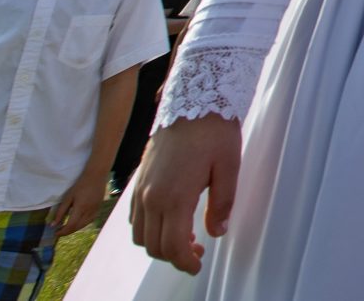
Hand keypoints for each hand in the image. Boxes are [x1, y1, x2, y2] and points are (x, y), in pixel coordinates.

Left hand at [51, 165, 109, 234]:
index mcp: (80, 208)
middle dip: (67, 231)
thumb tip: (53, 225)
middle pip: (77, 227)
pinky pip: (89, 221)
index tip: (55, 233)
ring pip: (83, 226)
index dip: (62, 232)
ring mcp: (95, 211)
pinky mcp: (98, 210)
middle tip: (59, 231)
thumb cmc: (80, 185)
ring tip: (66, 227)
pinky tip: (77, 222)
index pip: (70, 226)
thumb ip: (60, 212)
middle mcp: (89, 212)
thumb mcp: (68, 197)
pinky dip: (81, 224)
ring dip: (74, 229)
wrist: (96, 177)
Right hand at [131, 115, 241, 275]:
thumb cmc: (214, 131)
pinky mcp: (138, 179)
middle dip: (174, 257)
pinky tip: (169, 220)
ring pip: (139, 234)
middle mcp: (150, 197)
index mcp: (173, 197)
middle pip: (153, 246)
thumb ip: (222, 204)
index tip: (197, 265)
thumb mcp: (228, 168)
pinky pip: (134, 217)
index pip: (172, 246)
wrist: (193, 98)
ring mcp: (141, 188)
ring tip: (185, 237)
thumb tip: (217, 232)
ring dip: (159, 244)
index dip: (185, 263)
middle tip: (196, 253)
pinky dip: (147, 229)